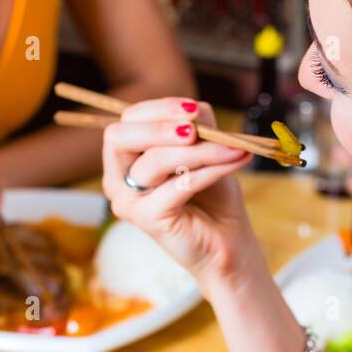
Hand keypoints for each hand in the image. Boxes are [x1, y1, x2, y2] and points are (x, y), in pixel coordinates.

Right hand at [102, 97, 261, 290]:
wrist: (227, 241)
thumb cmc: (212, 194)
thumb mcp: (204, 149)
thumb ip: (195, 126)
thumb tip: (192, 112)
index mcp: (125, 158)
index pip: (128, 120)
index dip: (159, 109)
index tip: (194, 109)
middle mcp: (117, 180)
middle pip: (120, 137)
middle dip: (160, 126)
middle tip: (195, 129)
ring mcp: (127, 201)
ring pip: (155, 161)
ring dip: (199, 150)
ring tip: (232, 148)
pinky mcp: (147, 219)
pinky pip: (178, 185)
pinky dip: (209, 170)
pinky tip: (234, 162)